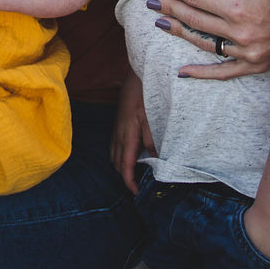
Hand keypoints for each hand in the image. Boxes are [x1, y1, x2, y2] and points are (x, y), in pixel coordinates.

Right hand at [109, 71, 154, 192]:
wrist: (135, 77)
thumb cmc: (145, 96)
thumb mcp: (152, 119)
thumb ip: (153, 140)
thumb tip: (156, 160)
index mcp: (128, 136)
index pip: (126, 165)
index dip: (129, 180)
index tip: (135, 192)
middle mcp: (118, 135)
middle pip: (118, 163)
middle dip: (125, 176)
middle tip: (138, 185)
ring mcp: (116, 129)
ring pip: (114, 155)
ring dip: (122, 166)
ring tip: (134, 173)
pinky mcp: (117, 124)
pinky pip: (113, 146)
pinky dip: (119, 156)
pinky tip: (129, 154)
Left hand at [150, 0, 269, 78]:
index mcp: (238, 9)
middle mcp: (239, 33)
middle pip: (195, 19)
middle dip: (170, 8)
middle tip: (151, 2)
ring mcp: (246, 52)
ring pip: (204, 43)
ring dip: (180, 33)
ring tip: (161, 23)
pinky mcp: (253, 65)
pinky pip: (223, 72)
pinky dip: (202, 73)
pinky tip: (182, 72)